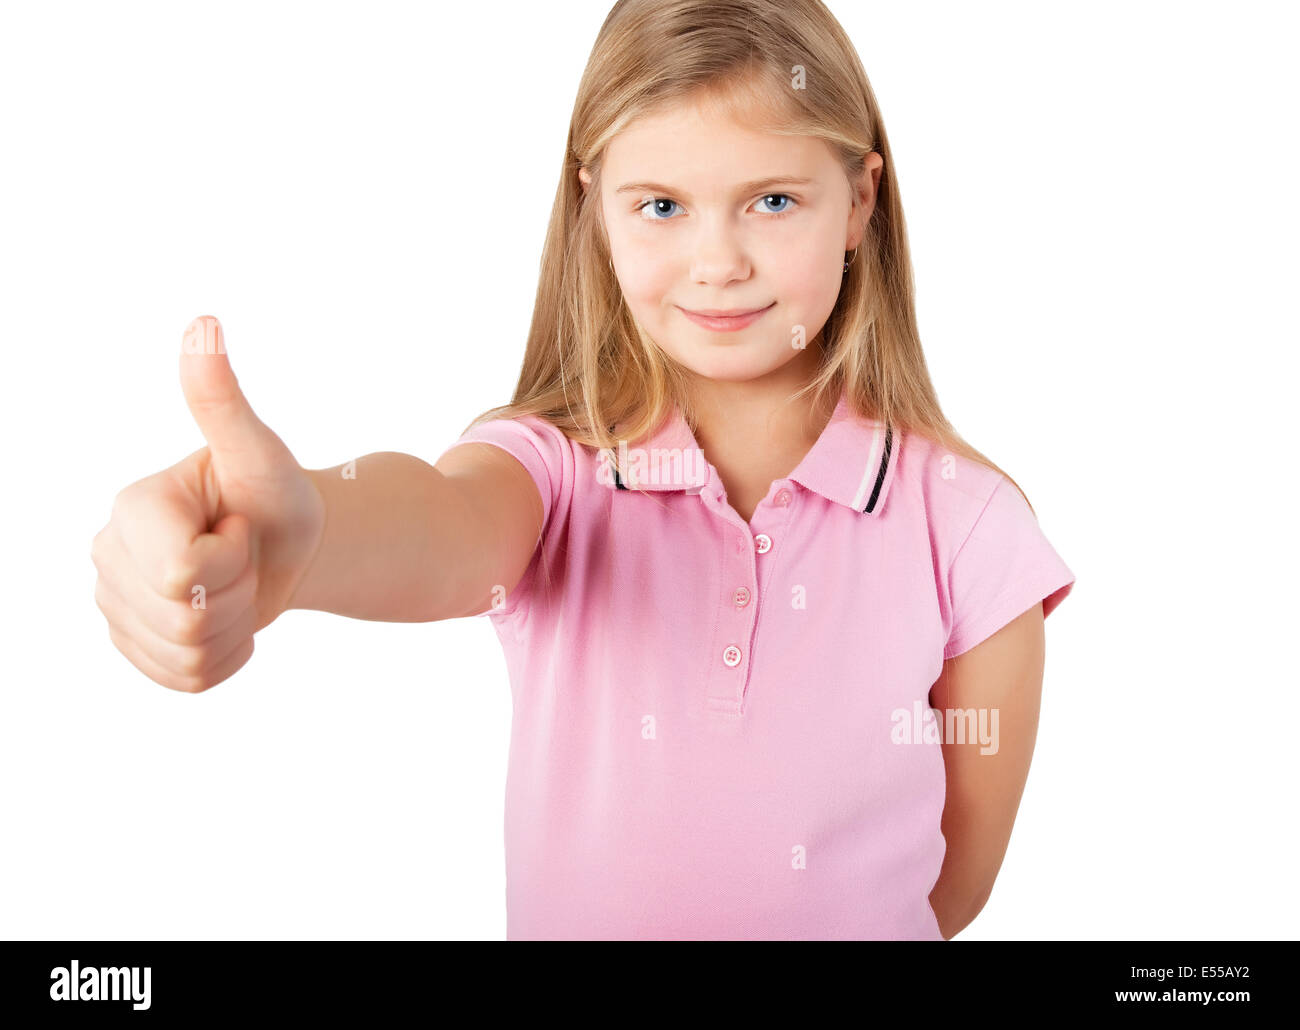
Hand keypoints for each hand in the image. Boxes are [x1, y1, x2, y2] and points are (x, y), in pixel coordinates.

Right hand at [91, 316, 326, 690]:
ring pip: (188, 654)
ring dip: (235, 626)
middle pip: (186, 618)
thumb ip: (223, 399)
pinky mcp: (135, 647)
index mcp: (131, 508)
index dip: (232, 557)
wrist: (286, 547)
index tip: (238, 525)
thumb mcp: (260, 451)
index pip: (185, 571)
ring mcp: (115, 607)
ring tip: (235, 584)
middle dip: (238, 592)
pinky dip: (226, 656)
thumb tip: (203, 321)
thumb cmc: (277, 494)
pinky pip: (189, 680)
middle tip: (242, 557)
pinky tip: (228, 618)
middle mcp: (107, 556)